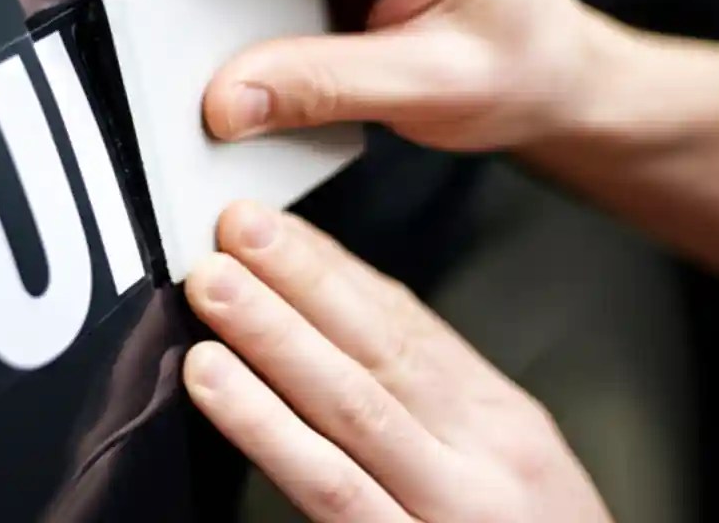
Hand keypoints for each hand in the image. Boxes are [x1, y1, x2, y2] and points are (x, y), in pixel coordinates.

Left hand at [183, 201, 611, 521]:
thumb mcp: (504, 459)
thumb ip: (431, 397)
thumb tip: (330, 323)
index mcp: (500, 417)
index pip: (407, 322)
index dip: (331, 267)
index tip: (275, 225)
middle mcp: (481, 454)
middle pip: (380, 347)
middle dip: (301, 278)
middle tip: (236, 228)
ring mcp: (446, 508)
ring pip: (351, 404)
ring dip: (274, 335)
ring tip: (214, 284)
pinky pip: (330, 487)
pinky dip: (268, 429)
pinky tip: (218, 384)